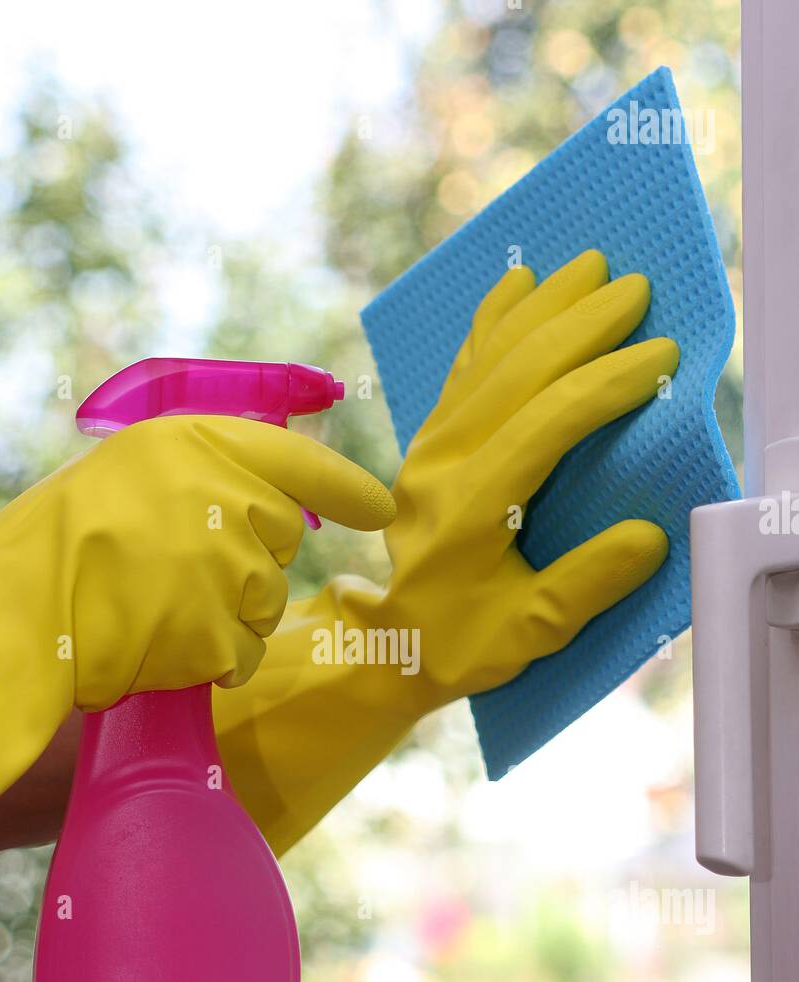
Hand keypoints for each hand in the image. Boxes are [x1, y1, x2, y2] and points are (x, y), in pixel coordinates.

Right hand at [0, 413, 394, 851]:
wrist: (23, 609)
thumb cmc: (64, 539)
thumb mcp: (133, 470)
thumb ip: (206, 471)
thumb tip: (274, 493)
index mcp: (200, 444)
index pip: (299, 460)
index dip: (347, 485)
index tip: (379, 507)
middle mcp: (226, 499)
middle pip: (283, 538)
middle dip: (251, 557)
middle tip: (181, 566)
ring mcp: (228, 570)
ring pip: (267, 599)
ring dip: (231, 611)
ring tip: (161, 606)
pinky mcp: (221, 633)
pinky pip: (245, 651)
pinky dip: (216, 657)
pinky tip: (165, 643)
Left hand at [380, 249, 677, 705]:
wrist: (391, 645)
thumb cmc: (458, 642)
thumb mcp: (527, 633)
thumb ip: (584, 586)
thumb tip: (647, 537)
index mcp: (470, 507)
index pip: (547, 424)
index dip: (606, 385)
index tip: (660, 358)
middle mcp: (443, 464)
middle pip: (518, 373)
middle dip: (581, 324)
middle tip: (636, 289)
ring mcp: (430, 447)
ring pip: (489, 359)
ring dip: (542, 307)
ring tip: (589, 266)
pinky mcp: (429, 442)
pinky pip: (463, 368)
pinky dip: (492, 322)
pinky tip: (516, 286)